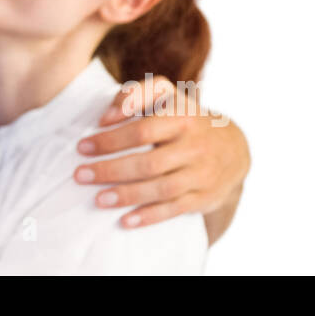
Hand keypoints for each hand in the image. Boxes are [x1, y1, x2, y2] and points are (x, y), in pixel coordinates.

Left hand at [73, 74, 249, 233]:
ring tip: (97, 199)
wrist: (234, 148)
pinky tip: (124, 221)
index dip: (112, 139)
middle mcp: (194, 146)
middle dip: (111, 170)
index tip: (84, 146)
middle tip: (80, 174)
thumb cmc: (185, 118)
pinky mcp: (204, 197)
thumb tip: (105, 116)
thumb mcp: (168, 96)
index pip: (144, 129)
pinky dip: (149, 216)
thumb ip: (136, 94)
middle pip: (149, 162)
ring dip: (126, 195)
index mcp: (183, 117)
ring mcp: (201, 173)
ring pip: (161, 188)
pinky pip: (174, 210)